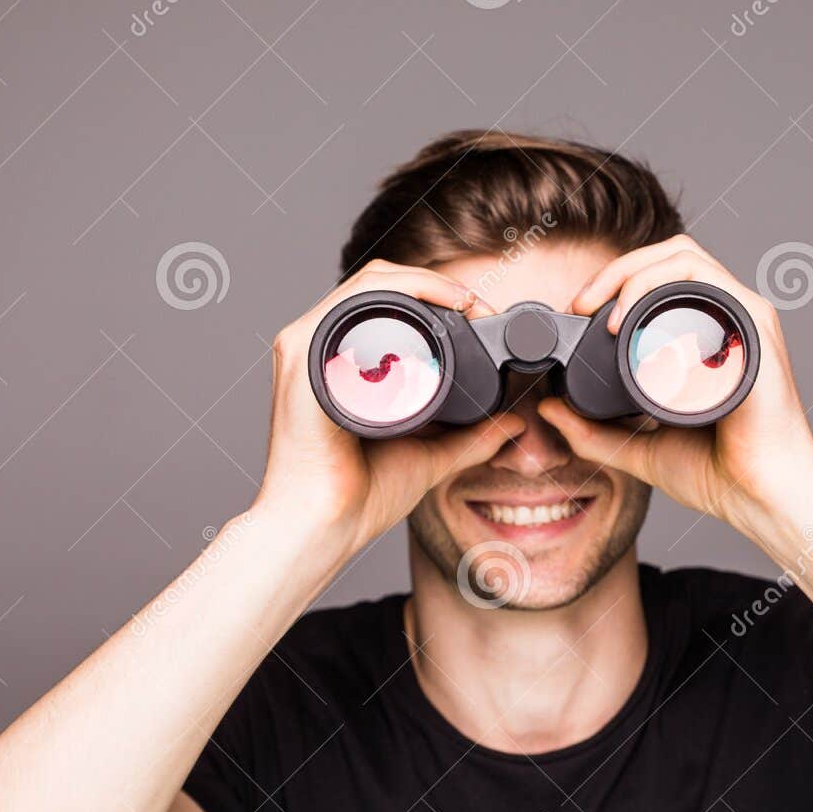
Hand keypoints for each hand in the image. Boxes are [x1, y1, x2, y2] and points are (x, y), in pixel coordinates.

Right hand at [255, 261, 524, 561]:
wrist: (322, 528)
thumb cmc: (358, 497)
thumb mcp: (430, 456)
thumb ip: (470, 439)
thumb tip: (512, 424)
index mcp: (339, 363)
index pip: (387, 302)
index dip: (436, 295)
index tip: (481, 314)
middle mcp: (318, 349)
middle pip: (379, 284)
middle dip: (435, 285)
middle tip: (479, 307)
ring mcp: (305, 350)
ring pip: (367, 284)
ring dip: (423, 283)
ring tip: (465, 303)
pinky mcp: (301, 359)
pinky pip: (350, 304)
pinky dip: (397, 293)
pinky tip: (435, 305)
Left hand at [538, 235, 812, 530]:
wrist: (761, 498)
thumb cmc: (721, 475)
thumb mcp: (641, 449)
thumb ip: (595, 432)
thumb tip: (550, 409)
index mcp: (712, 336)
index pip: (664, 278)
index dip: (617, 281)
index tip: (579, 312)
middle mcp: (730, 319)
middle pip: (670, 256)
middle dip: (616, 269)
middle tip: (581, 304)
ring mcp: (744, 318)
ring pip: (683, 255)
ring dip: (631, 272)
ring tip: (600, 311)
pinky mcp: (753, 324)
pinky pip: (703, 277)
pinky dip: (655, 284)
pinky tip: (628, 318)